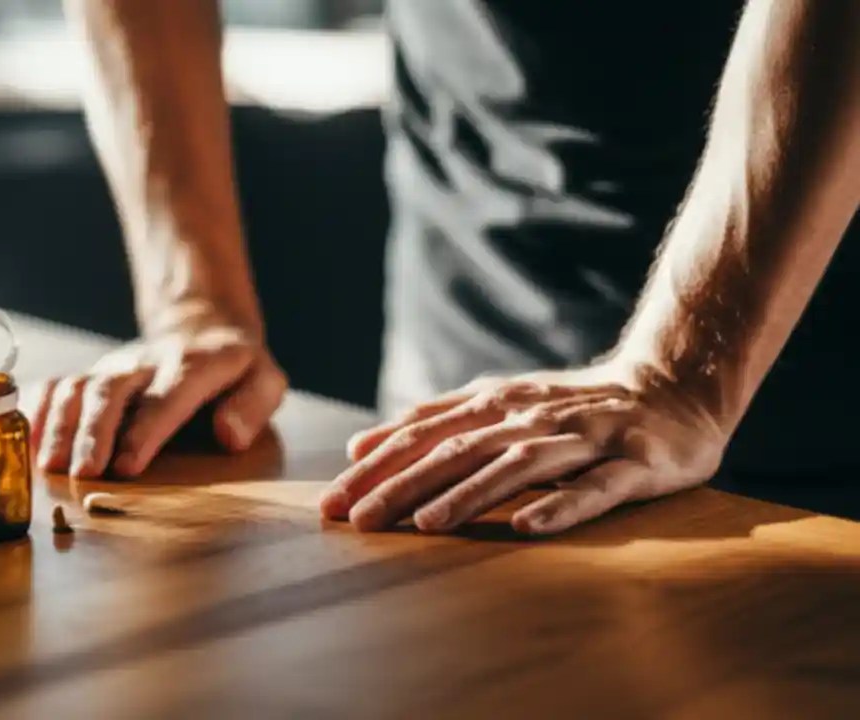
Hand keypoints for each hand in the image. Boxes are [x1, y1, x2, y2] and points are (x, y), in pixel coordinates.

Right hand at [31, 321, 286, 477]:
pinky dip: (39, 410)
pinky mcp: (95, 373)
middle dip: (94, 432)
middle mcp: (149, 363)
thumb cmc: (237, 370)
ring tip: (49, 467)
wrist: (201, 324)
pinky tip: (28, 442)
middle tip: (82, 474)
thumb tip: (228, 434)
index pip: (167, 397)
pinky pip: (58, 385)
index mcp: (197, 366)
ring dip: (61, 426)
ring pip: (79, 387)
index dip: (146, 430)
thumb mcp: (266, 380)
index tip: (128, 466)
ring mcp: (116, 365)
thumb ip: (253, 406)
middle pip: (112, 391)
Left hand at [319, 363, 728, 535]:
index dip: (375, 466)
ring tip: (426, 525)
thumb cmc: (574, 405)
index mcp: (495, 404)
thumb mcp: (497, 404)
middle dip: (402, 485)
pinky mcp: (632, 464)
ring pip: (516, 467)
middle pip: (457, 450)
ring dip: (468, 495)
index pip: (422, 434)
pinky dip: (559, 506)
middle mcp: (530, 417)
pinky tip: (526, 528)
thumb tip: (361, 444)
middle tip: (357, 520)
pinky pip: (593, 489)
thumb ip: (433, 421)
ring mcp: (582, 439)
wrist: (674, 386)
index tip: (332, 500)